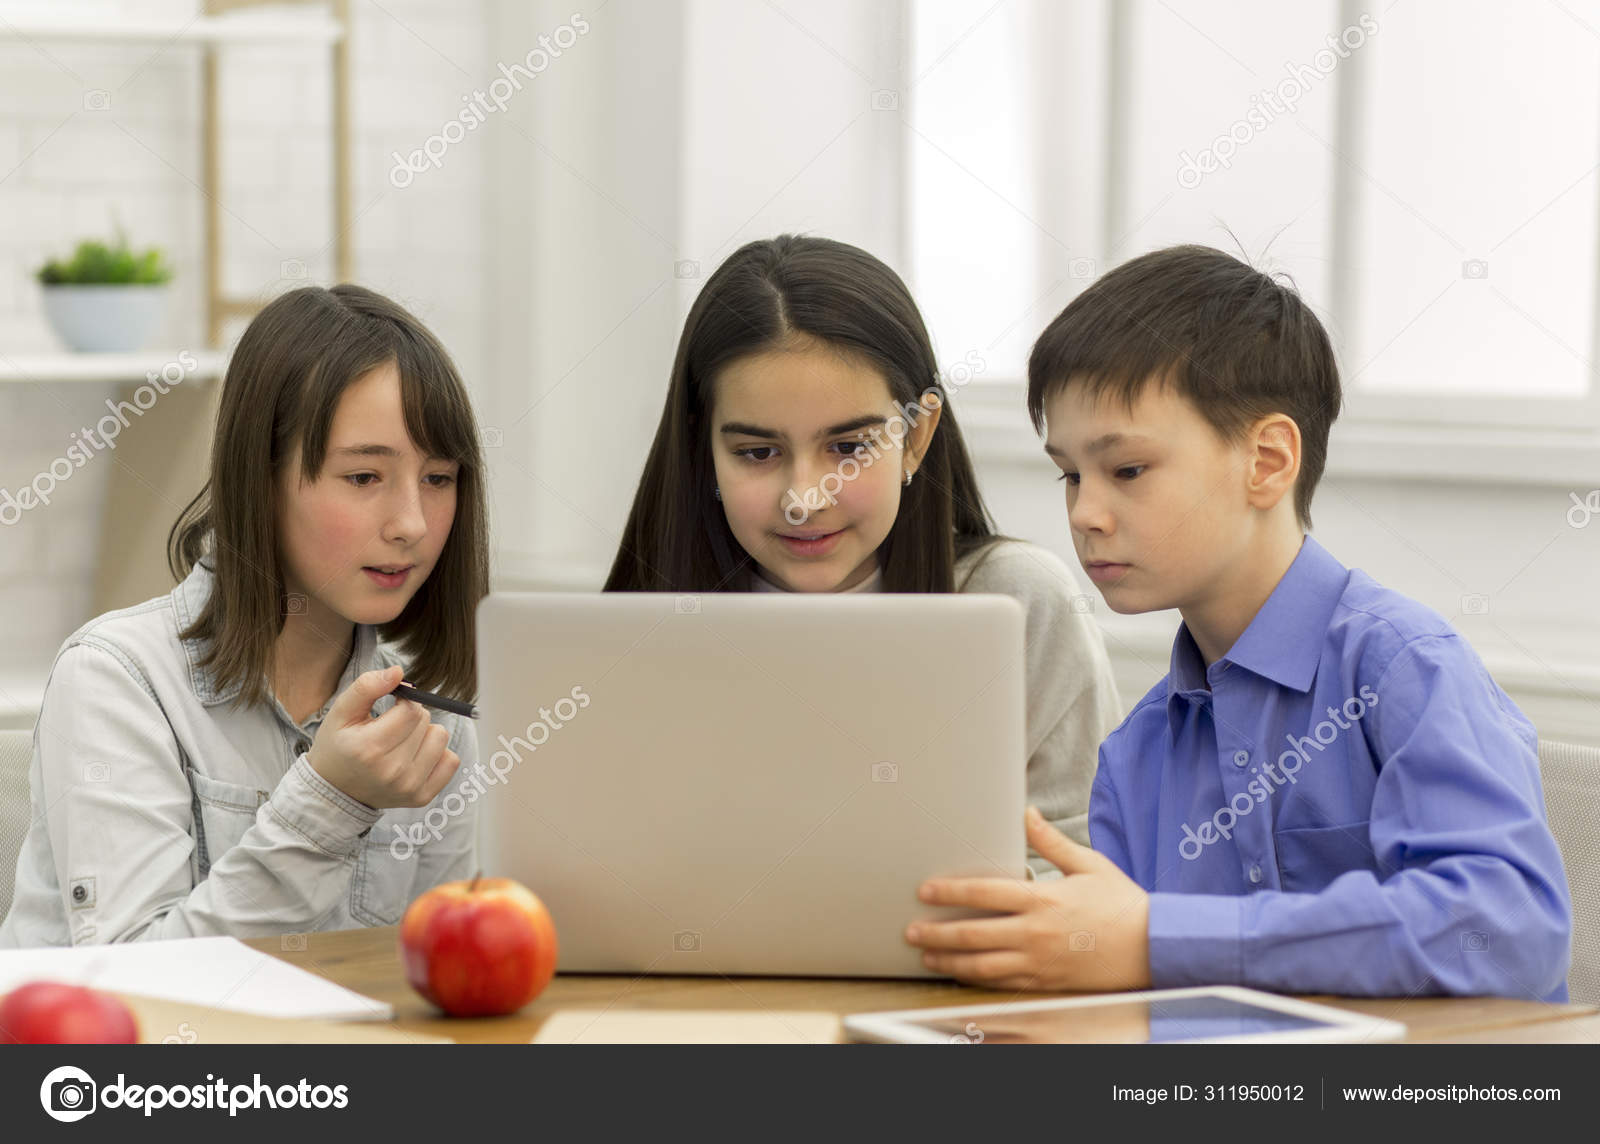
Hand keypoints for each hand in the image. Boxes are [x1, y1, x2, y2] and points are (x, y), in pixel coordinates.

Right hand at [306, 665, 460, 809]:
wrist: (336, 791)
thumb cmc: (340, 746)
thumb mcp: (342, 712)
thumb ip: (367, 686)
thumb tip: (399, 672)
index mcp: (369, 748)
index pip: (411, 710)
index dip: (404, 702)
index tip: (391, 709)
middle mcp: (392, 772)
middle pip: (426, 721)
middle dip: (411, 718)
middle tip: (390, 729)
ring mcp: (409, 787)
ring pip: (441, 737)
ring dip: (425, 734)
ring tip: (402, 742)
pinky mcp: (423, 797)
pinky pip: (452, 761)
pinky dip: (437, 754)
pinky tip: (415, 757)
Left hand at [903, 806, 1150, 991]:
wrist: (1153, 946)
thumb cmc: (1121, 903)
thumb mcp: (1088, 864)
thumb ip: (1051, 841)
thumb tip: (1027, 813)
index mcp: (1042, 899)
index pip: (983, 893)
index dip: (949, 892)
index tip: (924, 891)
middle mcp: (1035, 933)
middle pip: (973, 934)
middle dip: (937, 932)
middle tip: (911, 930)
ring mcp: (1040, 962)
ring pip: (983, 965)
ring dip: (950, 960)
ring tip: (927, 955)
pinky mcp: (1047, 983)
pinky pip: (1004, 984)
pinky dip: (978, 980)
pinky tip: (962, 974)